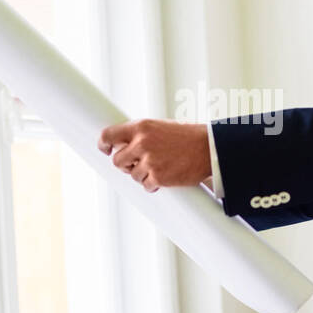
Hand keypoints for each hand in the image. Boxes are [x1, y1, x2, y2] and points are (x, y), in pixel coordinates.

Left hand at [97, 119, 211, 192]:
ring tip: (160, 167)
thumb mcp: (161, 127)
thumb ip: (141, 134)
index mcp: (141, 127)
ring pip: (132, 175)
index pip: (109, 135)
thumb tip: (122, 145)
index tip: (105, 149)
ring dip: (142, 175)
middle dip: (125, 164)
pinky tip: (165, 177)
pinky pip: (146, 185)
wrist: (209, 148)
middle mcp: (142, 143)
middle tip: (137, 164)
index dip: (103, 144)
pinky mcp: (158, 177)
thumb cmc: (187, 137)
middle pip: (117, 160)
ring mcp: (150, 161)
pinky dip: (153, 184)